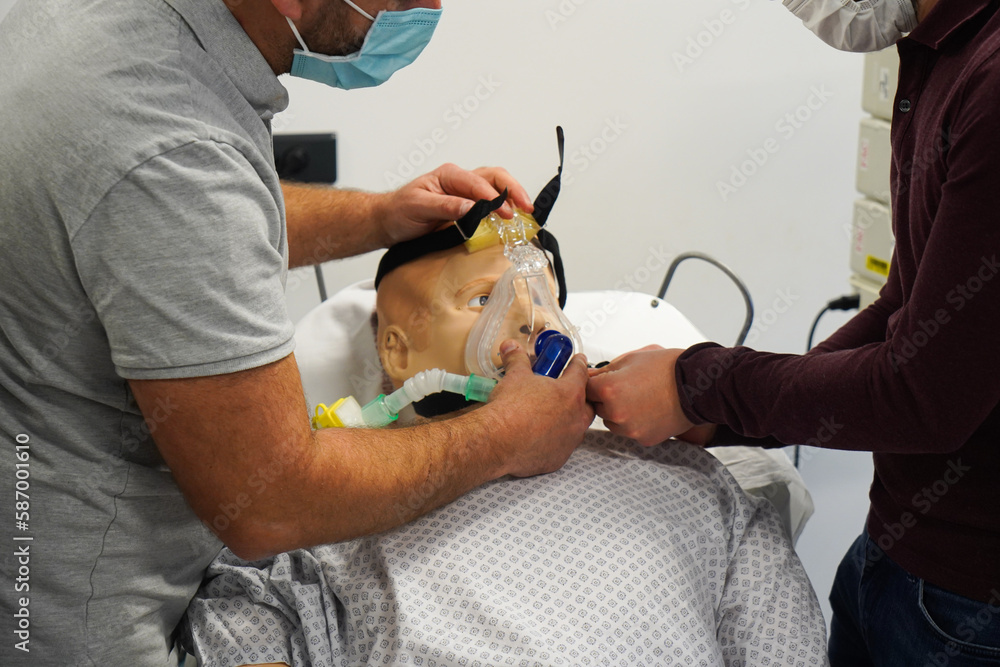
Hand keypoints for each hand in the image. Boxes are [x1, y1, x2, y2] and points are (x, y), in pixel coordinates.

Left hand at [377, 164, 533, 245]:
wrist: (388, 221)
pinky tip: (513, 217)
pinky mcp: (468, 207)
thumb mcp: (417, 207)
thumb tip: (470, 207)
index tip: (504, 212)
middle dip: (512, 190)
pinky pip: (491, 203)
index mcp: (448, 175)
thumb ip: (444, 206)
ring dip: (512, 197)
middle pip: (494, 177)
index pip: (478, 183)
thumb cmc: (399, 211)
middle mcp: (460, 181)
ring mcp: (465, 194)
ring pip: (496, 187)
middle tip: (525, 206)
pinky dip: (505, 207)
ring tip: (526, 211)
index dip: (493, 197)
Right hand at [482, 340, 594, 477]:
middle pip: (586, 403)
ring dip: (568, 420)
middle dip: (579, 397)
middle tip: (565, 392)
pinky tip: (542, 438)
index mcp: (570, 393)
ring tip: (552, 416)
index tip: (579, 361)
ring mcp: (569, 440)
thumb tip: (511, 347)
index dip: (578, 364)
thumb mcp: (514, 376)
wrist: (497, 441)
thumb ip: (517, 360)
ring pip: (576, 427)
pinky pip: (562, 447)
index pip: (581, 373)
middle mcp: (576, 417)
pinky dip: (555, 442)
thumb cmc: (509, 409)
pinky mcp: (559, 458)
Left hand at [586, 345, 701, 445]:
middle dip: (607, 398)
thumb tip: (589, 376)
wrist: (698, 384)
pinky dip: (636, 423)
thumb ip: (605, 370)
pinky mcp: (643, 439)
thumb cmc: (668, 367)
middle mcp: (616, 413)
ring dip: (619, 413)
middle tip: (629, 387)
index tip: (604, 379)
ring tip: (641, 398)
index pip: (586, 389)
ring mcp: (630, 429)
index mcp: (609, 389)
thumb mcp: (631, 358)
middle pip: (598, 407)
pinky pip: (630, 431)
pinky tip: (650, 409)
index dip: (596, 382)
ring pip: (612, 422)